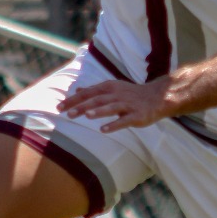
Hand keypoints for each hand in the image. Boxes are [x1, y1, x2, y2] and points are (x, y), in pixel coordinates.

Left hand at [57, 77, 172, 131]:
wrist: (157, 97)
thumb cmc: (131, 94)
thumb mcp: (112, 88)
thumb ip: (95, 90)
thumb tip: (78, 89)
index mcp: (109, 87)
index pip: (88, 93)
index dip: (74, 99)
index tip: (59, 107)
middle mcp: (117, 94)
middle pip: (97, 100)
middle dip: (82, 106)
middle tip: (67, 114)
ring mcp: (127, 105)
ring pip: (110, 107)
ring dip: (98, 111)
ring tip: (86, 116)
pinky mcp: (136, 116)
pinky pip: (124, 120)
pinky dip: (113, 125)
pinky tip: (103, 130)